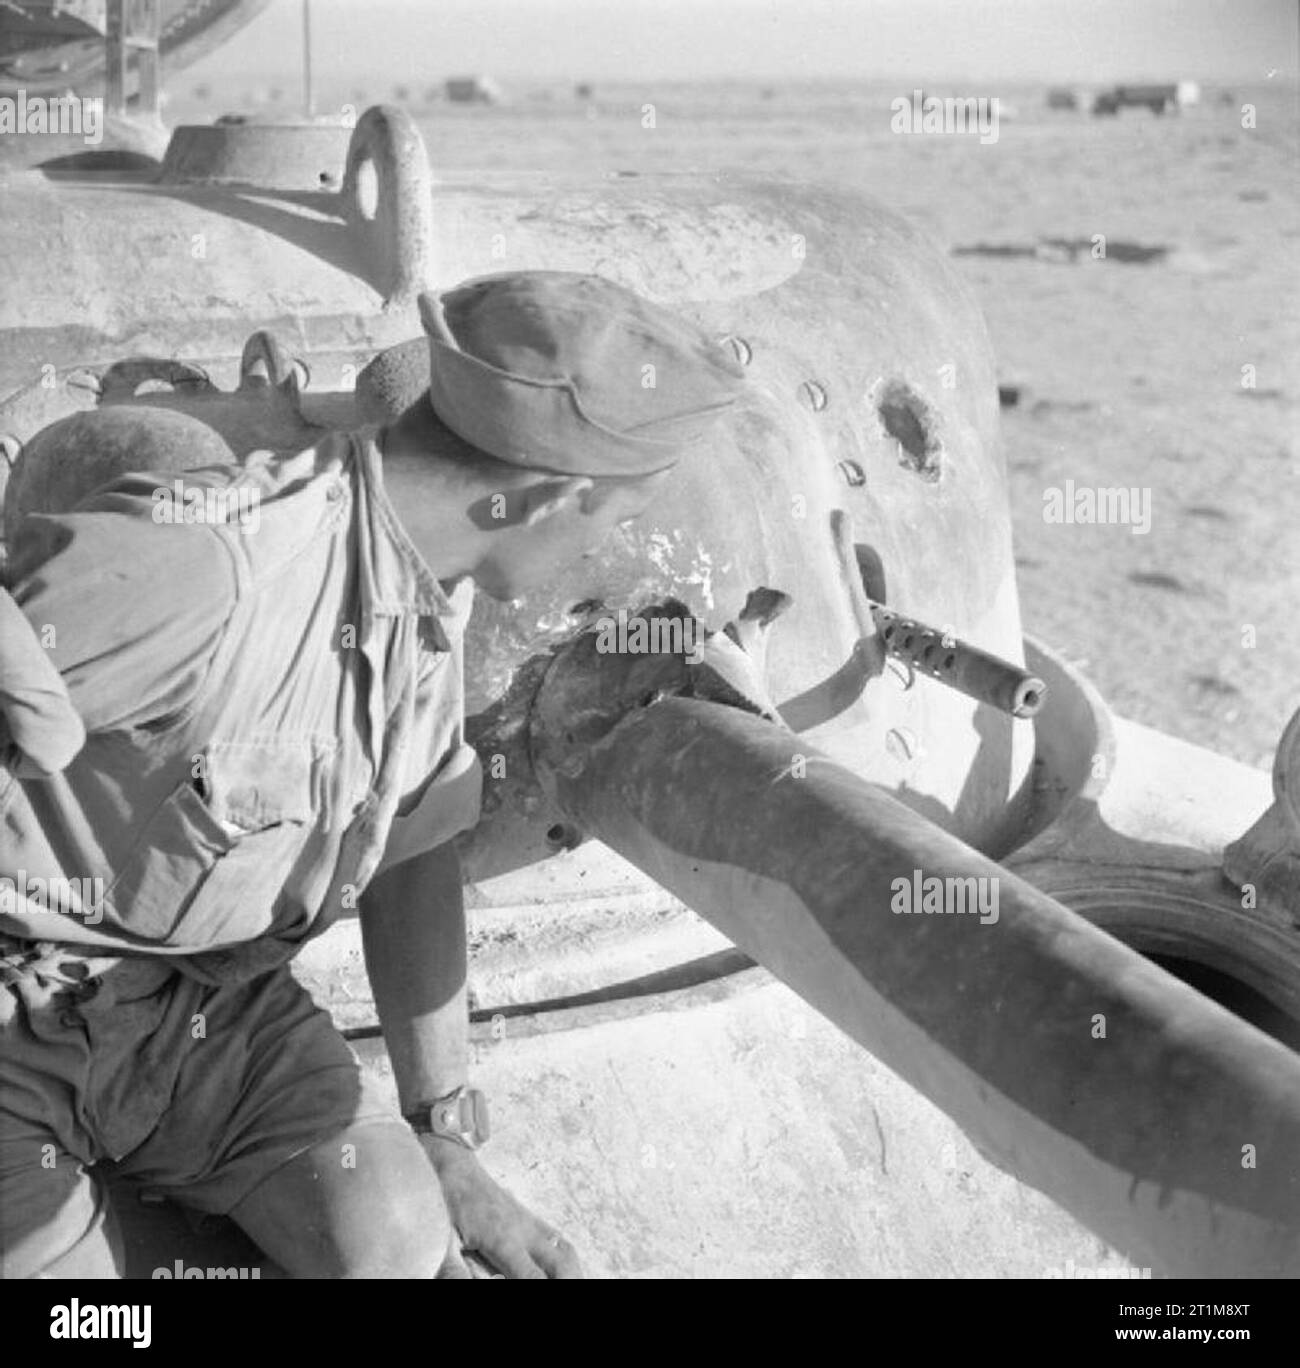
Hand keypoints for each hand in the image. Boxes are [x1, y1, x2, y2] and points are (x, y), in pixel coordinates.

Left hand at [422, 1137, 583, 1278]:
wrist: (453, 1166)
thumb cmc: (444, 1201)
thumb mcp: (443, 1240)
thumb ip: (456, 1271)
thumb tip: (464, 1285)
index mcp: (503, 1239)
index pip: (533, 1278)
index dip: (543, 1291)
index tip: (549, 1297)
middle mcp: (523, 1230)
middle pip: (560, 1265)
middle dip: (569, 1281)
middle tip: (567, 1292)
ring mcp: (529, 1222)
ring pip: (565, 1251)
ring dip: (571, 1272)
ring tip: (570, 1282)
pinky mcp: (528, 1217)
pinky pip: (558, 1239)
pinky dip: (567, 1258)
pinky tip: (564, 1270)